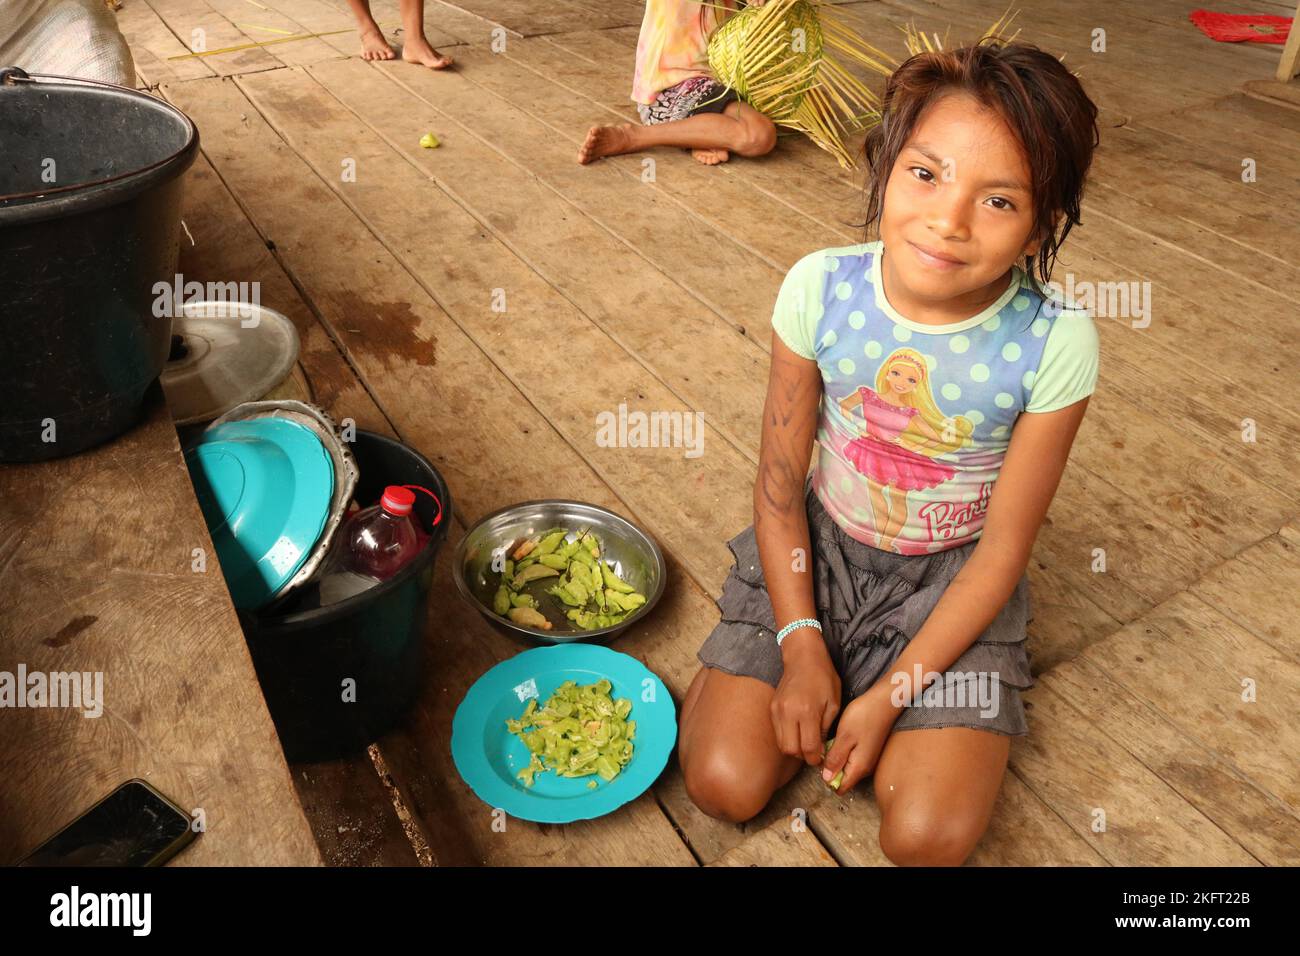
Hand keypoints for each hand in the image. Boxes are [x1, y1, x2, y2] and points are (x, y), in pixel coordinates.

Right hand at [770, 629, 840, 765]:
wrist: (803, 657)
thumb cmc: (823, 677)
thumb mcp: (833, 703)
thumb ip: (825, 728)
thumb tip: (820, 749)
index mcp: (807, 711)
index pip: (808, 747)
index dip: (815, 758)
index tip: (821, 758)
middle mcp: (788, 713)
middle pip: (791, 750)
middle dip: (803, 756)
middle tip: (813, 752)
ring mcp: (777, 710)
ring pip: (781, 743)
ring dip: (794, 748)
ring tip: (806, 742)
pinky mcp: (772, 708)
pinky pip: (777, 732)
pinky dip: (787, 737)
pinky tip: (798, 732)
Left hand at [822, 690, 897, 793]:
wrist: (884, 702)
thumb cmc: (864, 716)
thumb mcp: (845, 737)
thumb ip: (835, 759)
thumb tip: (826, 778)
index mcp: (859, 767)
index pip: (840, 787)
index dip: (827, 779)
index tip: (821, 762)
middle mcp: (865, 767)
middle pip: (843, 778)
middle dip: (831, 767)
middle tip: (826, 746)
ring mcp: (868, 758)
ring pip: (847, 767)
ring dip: (837, 757)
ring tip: (835, 739)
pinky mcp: (868, 750)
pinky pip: (852, 757)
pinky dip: (844, 750)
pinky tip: (842, 736)